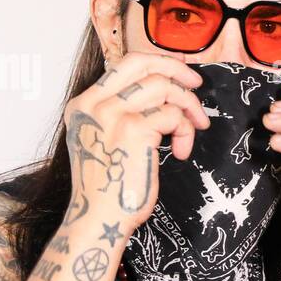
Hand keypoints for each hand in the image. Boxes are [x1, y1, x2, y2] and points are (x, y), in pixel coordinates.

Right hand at [61, 51, 208, 233]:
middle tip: (196, 86)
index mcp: (84, 104)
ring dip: (187, 107)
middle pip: (142, 63)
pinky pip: (173, 115)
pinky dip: (185, 132)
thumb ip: (122, 113)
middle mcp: (94, 104)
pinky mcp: (134, 130)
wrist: (99, 218)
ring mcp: (112, 114)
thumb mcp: (104, 140)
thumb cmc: (109, 187)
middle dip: (176, 70)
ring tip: (193, 128)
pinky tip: (180, 151)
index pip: (124, 65)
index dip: (158, 62)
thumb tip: (160, 86)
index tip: (180, 71)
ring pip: (163, 87)